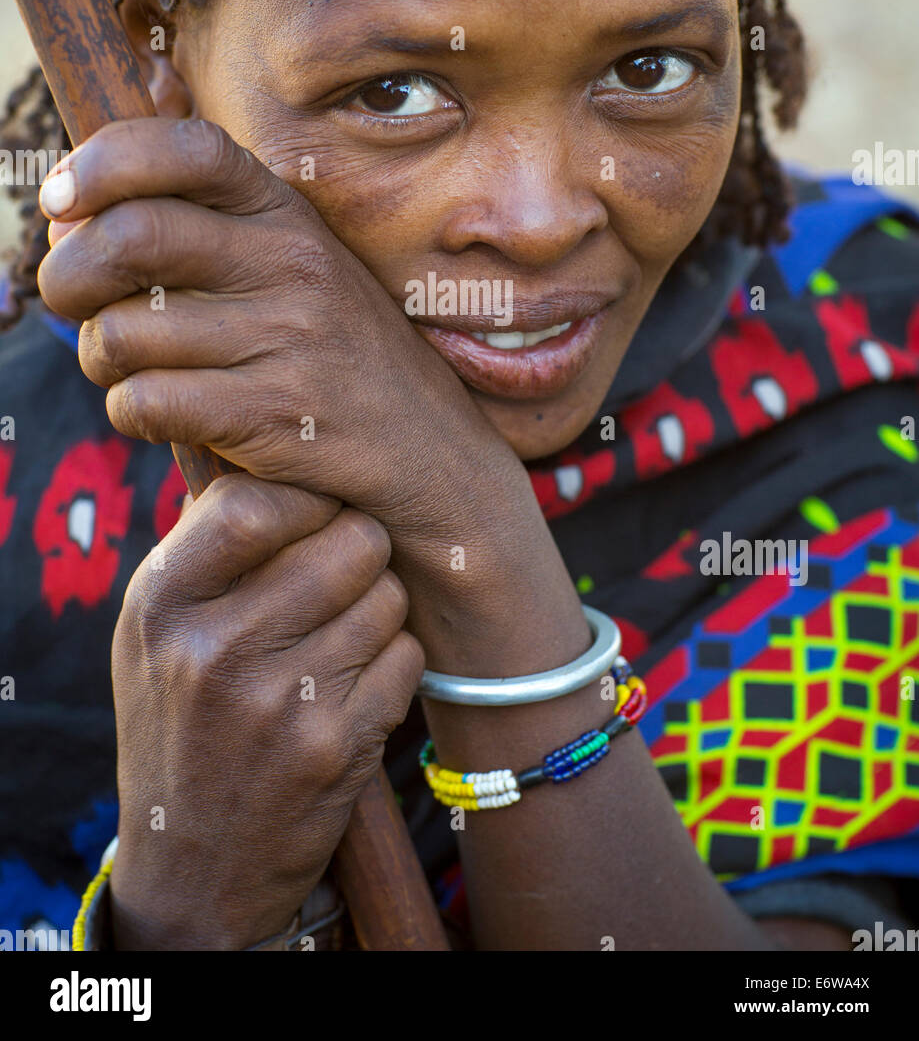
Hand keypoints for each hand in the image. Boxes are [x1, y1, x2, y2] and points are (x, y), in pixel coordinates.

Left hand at [37, 118, 521, 568]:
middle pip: (131, 237)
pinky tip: (170, 418)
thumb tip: (69, 213)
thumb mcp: (298, 276)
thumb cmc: (343, 365)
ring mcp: (288, 341)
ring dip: (102, 360)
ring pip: (123, 332)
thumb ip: (202, 239)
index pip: (189, 149)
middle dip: (68, 274)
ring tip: (135, 371)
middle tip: (70, 301)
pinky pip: (146, 402)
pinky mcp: (275, 416)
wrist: (438, 461)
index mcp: (292, 218)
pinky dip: (134, 414)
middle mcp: (293, 266)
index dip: (106, 161)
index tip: (63, 197)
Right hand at [107, 473, 422, 950]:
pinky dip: (394, 665)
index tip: (317, 507)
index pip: (256, 502)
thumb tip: (275, 451)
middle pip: (349, 539)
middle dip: (360, 548)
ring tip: (341, 636)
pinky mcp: (335, 747)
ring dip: (380, 609)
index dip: (306, 494)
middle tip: (343, 571)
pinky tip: (354, 688)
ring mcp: (278, 702)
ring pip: (388, 596)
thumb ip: (207, 542)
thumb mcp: (157, 628)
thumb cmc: (182, 718)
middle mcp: (214, 649)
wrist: (193, 862)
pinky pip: (407, 658)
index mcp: (163, 603)